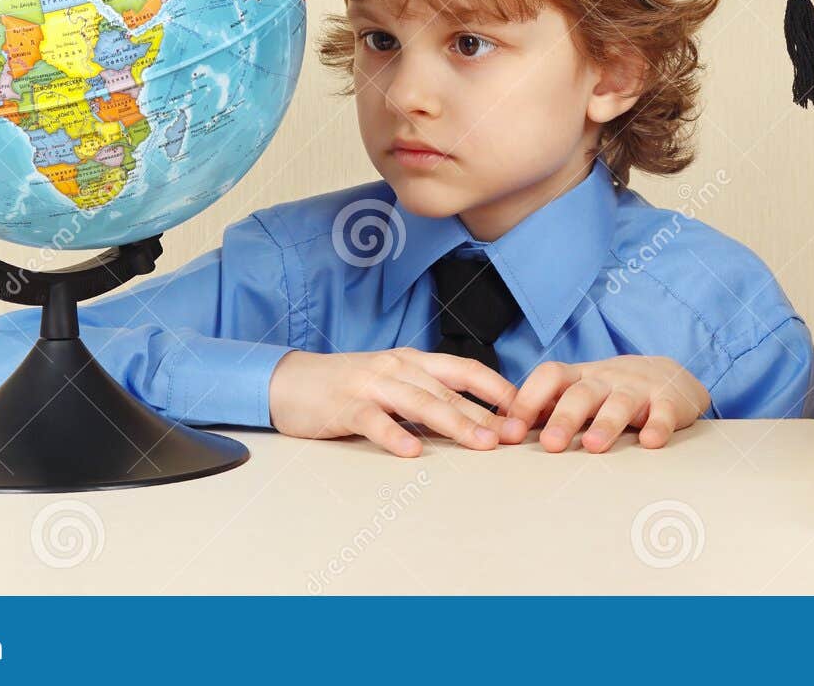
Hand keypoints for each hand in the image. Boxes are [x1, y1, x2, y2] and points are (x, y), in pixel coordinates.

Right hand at [268, 347, 523, 457]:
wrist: (288, 381)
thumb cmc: (346, 388)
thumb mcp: (391, 384)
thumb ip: (425, 397)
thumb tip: (472, 423)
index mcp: (412, 361)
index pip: (465, 370)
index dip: (497, 389)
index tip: (525, 411)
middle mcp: (397, 367)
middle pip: (449, 390)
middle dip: (485, 414)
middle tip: (514, 436)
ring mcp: (371, 384)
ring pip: (420, 402)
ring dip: (454, 423)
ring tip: (480, 444)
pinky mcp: (345, 406)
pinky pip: (373, 421)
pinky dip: (394, 435)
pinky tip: (412, 451)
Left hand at [506, 356, 710, 452]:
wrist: (671, 377)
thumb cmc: (613, 392)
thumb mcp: (581, 392)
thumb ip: (549, 410)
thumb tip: (502, 434)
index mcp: (580, 377)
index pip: (549, 377)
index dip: (529, 400)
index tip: (511, 431)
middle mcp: (606, 379)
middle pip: (581, 392)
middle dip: (565, 418)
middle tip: (551, 445)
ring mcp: (638, 388)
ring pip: (620, 402)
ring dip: (606, 423)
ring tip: (594, 446)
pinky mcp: (668, 401)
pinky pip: (663, 412)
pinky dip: (657, 426)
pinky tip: (650, 442)